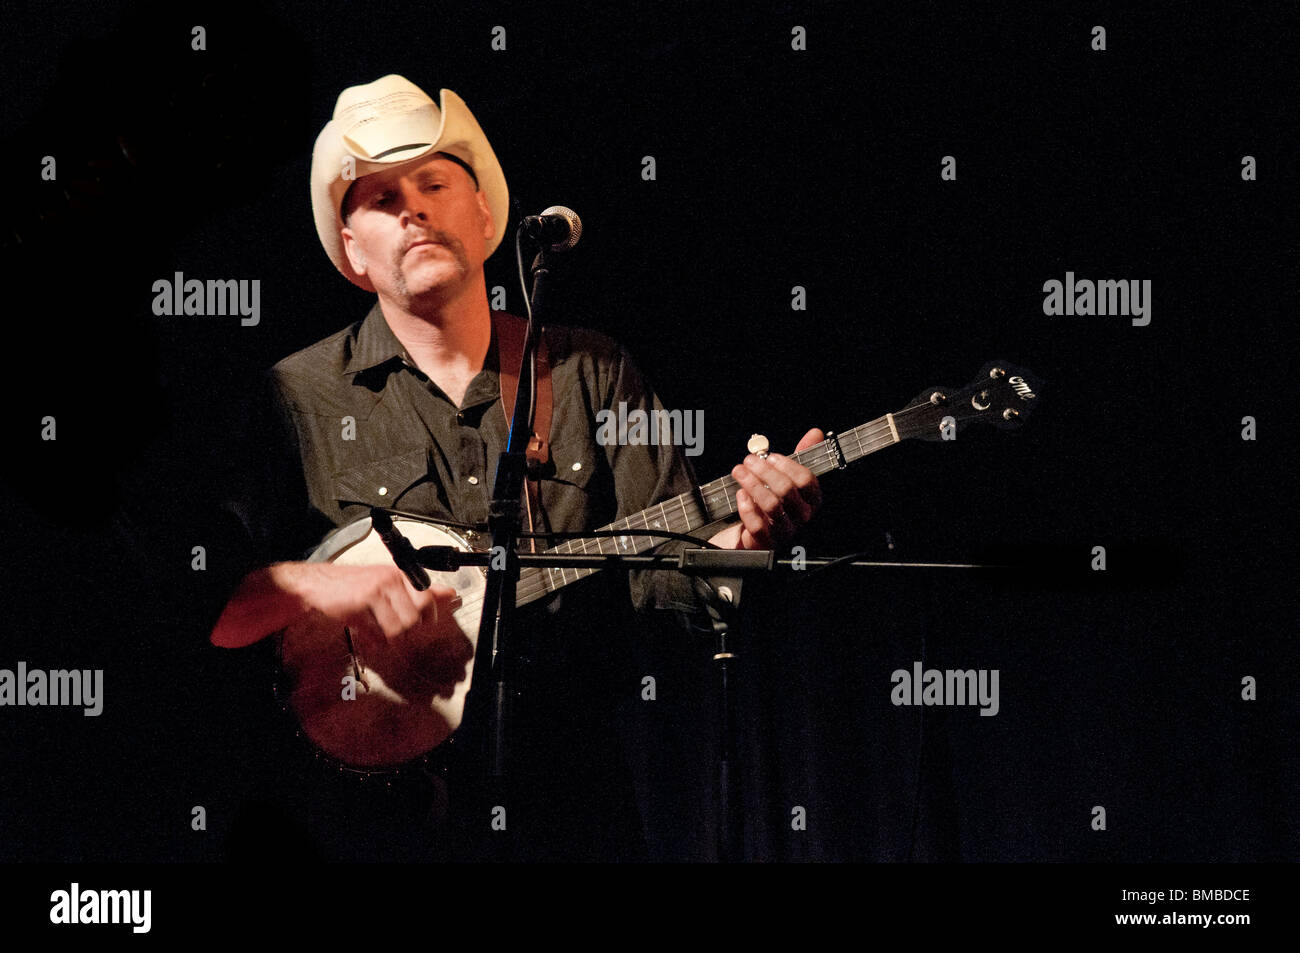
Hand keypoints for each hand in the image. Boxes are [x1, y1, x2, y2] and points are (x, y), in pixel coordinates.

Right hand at [291, 562, 461, 658]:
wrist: (318, 584)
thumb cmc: (356, 585)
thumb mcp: (390, 582)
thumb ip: (419, 589)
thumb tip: (449, 593)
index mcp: (401, 574)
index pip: (428, 597)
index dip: (428, 616)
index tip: (423, 623)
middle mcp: (390, 580)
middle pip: (416, 616)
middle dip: (410, 630)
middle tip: (399, 630)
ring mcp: (375, 592)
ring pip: (399, 628)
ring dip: (391, 637)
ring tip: (381, 631)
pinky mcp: (359, 606)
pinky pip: (378, 633)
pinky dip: (375, 640)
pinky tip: (368, 632)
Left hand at [708, 428, 824, 550]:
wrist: (761, 533)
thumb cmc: (778, 500)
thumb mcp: (790, 477)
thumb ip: (802, 455)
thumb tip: (815, 433)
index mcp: (812, 500)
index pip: (806, 480)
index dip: (787, 465)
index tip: (770, 457)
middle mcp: (802, 516)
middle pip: (786, 490)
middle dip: (764, 471)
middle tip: (748, 460)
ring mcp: (786, 530)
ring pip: (771, 505)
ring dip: (752, 484)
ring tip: (739, 472)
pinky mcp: (767, 541)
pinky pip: (757, 524)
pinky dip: (746, 507)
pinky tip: (740, 494)